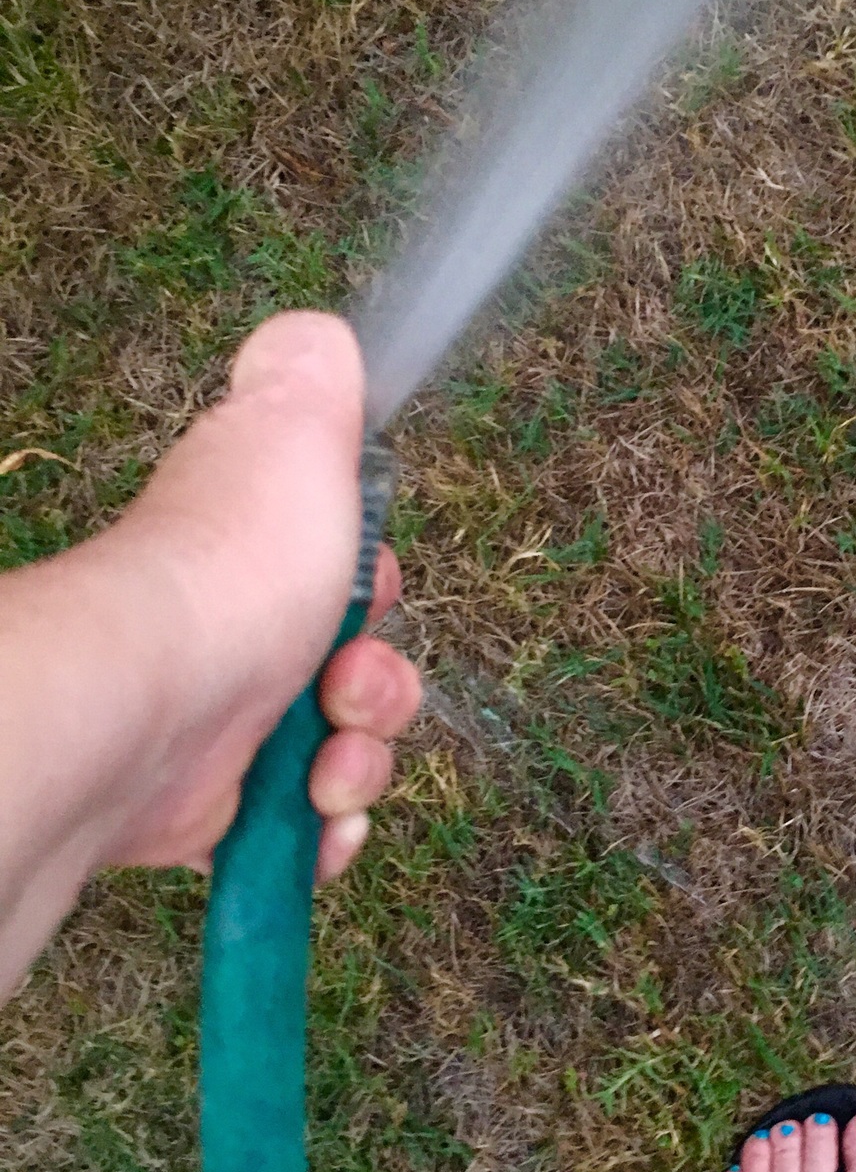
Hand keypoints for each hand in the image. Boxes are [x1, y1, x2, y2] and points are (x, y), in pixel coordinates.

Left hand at [0, 312, 422, 996]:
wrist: (159, 704)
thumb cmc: (237, 567)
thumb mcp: (293, 429)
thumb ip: (316, 374)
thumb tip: (317, 337)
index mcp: (259, 551)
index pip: (354, 581)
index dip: (380, 596)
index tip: (369, 597)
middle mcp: (242, 636)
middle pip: (364, 675)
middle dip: (381, 692)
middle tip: (345, 692)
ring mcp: (230, 727)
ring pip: (348, 757)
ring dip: (362, 766)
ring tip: (320, 771)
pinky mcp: (220, 811)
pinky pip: (308, 832)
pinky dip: (326, 834)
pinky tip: (312, 825)